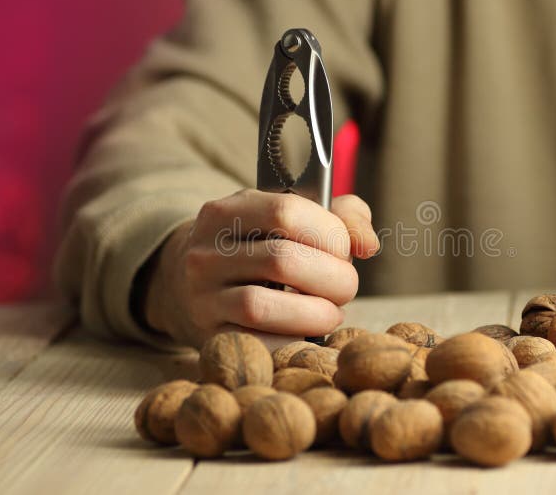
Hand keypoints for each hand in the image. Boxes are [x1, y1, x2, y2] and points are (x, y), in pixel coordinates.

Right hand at [142, 189, 379, 348]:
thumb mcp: (288, 219)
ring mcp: (201, 296)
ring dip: (315, 314)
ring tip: (330, 312)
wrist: (188, 284)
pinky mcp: (207, 337)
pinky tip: (306, 333)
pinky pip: (257, 344)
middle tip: (346, 287)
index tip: (344, 251)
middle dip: (333, 278)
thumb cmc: (258, 247)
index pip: (286, 212)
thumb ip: (341, 218)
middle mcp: (206, 251)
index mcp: (228, 211)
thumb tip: (368, 245)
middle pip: (282, 261)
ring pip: (263, 307)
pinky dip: (293, 341)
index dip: (329, 234)